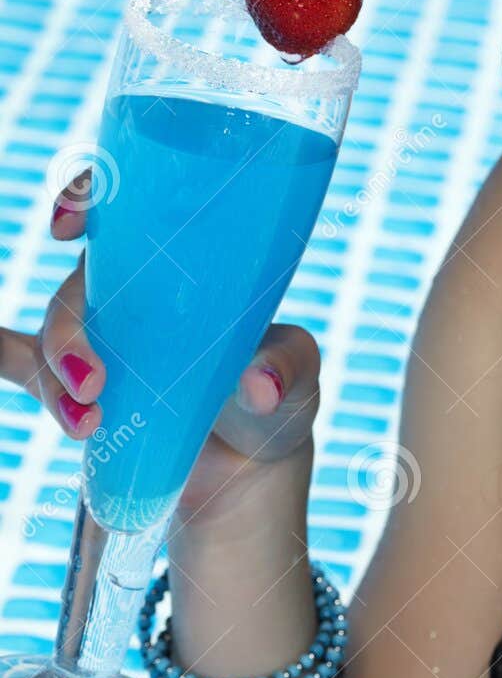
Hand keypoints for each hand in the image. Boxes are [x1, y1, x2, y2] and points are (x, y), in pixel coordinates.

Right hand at [0, 168, 322, 526]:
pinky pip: (23, 366)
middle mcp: (137, 299)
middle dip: (67, 332)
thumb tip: (258, 385)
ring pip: (52, 339)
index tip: (68, 226)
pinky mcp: (84, 393)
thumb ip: (284, 371)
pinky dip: (1, 355)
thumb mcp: (296, 382)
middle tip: (92, 384)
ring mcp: (106, 346)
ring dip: (52, 377)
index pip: (124, 214)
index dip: (85, 202)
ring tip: (85, 425)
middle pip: (78, 290)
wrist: (249, 475)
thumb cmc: (277, 405)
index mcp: (184, 273)